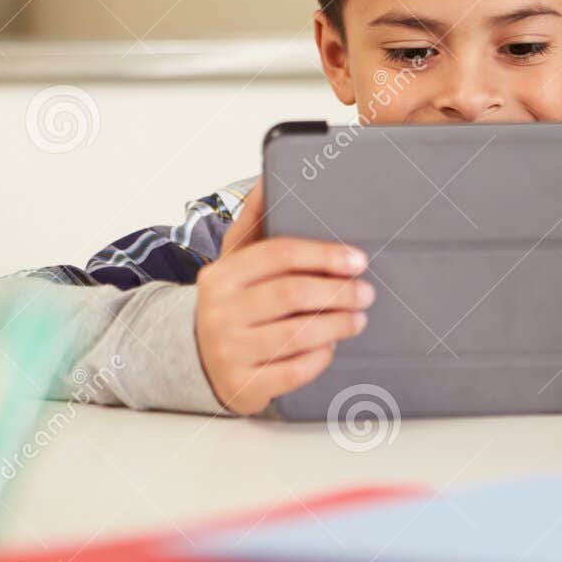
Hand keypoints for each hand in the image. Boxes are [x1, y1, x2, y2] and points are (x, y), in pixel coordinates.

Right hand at [196, 179, 372, 414]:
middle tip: (366, 292)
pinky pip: (293, 372)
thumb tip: (270, 175)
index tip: (357, 259)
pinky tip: (331, 346)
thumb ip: (255, 221)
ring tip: (359, 317)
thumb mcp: (234, 260)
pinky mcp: (243, 386)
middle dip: (338, 292)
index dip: (324, 255)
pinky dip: (320, 358)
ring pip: (296, 335)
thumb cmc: (231, 301)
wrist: (194, 357)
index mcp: (221, 275)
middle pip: (291, 294)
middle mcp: (220, 312)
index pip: (279, 255)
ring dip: (337, 324)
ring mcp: (229, 351)